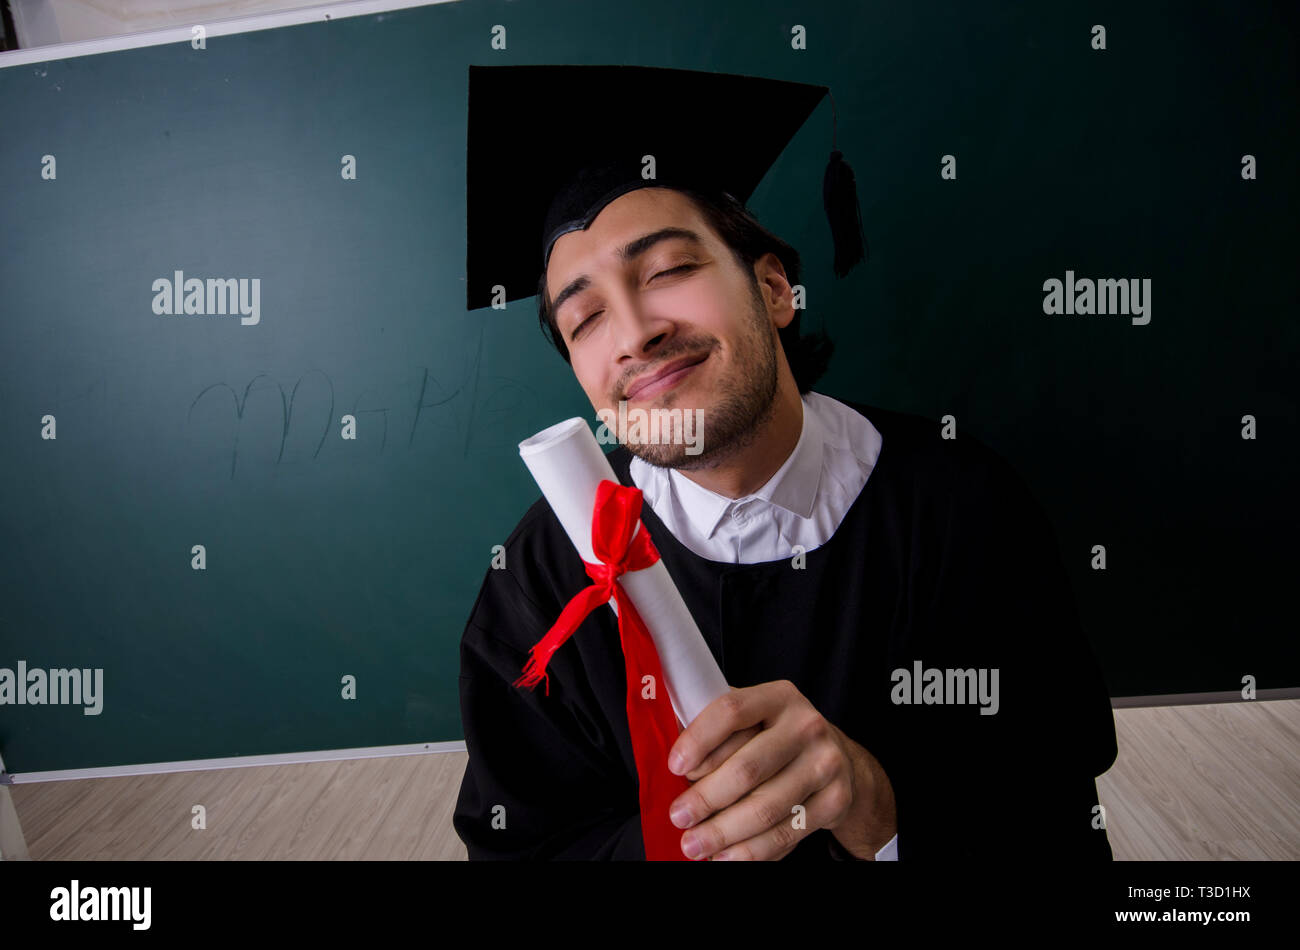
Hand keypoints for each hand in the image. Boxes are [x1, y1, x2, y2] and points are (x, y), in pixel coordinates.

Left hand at [666, 680, 895, 860]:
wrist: (836, 759)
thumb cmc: (777, 738)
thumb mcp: (752, 719)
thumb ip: (715, 729)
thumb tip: (670, 757)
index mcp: (778, 697)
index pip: (731, 711)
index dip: (698, 739)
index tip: (674, 767)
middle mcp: (806, 726)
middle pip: (747, 768)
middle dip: (705, 798)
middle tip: (678, 817)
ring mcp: (825, 764)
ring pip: (765, 807)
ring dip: (723, 832)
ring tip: (694, 844)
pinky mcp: (835, 800)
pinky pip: (786, 834)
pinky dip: (751, 851)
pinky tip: (725, 856)